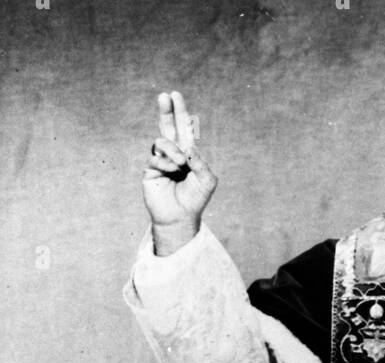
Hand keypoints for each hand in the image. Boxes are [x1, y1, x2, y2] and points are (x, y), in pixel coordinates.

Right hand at [142, 91, 217, 254]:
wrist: (180, 218)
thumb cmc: (196, 199)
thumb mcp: (207, 181)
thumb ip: (201, 162)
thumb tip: (188, 147)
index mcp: (188, 152)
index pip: (183, 128)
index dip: (180, 112)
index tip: (175, 95)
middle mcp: (173, 153)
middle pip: (167, 126)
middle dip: (166, 111)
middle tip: (165, 96)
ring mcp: (160, 160)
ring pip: (161, 142)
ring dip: (172, 149)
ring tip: (180, 163)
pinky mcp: (150, 170)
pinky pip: (155, 159)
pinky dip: (165, 163)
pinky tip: (172, 172)